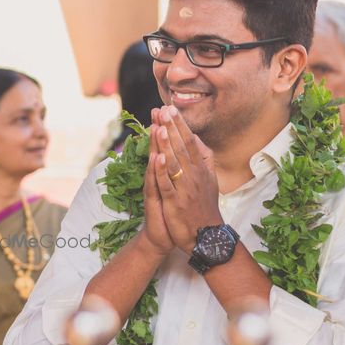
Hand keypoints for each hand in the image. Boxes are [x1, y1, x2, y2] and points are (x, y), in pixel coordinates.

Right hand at [142, 119, 176, 254]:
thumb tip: (189, 146)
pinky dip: (157, 170)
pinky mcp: (155, 201)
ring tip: (157, 126)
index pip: (166, 144)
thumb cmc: (174, 211)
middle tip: (158, 108)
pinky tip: (157, 158)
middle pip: (158, 148)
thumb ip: (183, 165)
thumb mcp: (180, 186)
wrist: (164, 237)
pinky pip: (156, 183)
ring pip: (155, 163)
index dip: (167, 126)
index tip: (168, 107)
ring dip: (156, 145)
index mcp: (166, 171)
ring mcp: (155, 188)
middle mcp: (158, 176)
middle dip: (159, 128)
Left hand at [152, 106, 221, 253]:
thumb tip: (197, 138)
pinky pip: (167, 183)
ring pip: (174, 161)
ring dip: (166, 143)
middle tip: (163, 109)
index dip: (179, 125)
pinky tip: (157, 157)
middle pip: (181, 147)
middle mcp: (194, 175)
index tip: (171, 108)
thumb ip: (203, 158)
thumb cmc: (205, 207)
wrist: (207, 235)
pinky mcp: (175, 202)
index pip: (189, 142)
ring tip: (159, 125)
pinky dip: (162, 170)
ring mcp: (185, 188)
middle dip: (171, 127)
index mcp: (201, 169)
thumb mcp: (209, 179)